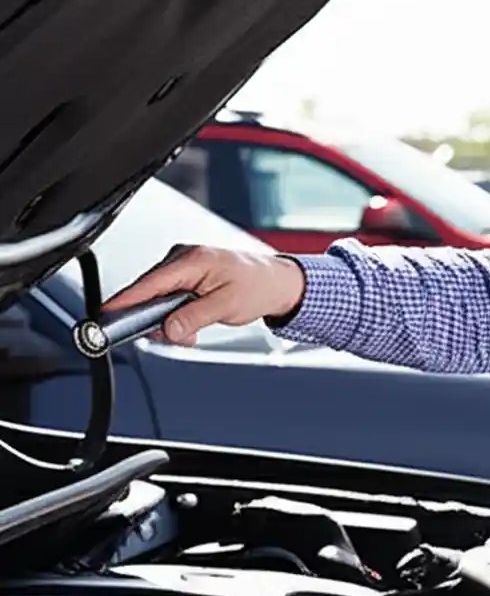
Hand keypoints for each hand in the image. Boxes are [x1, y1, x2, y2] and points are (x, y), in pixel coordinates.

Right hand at [100, 245, 305, 346]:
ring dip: (171, 319)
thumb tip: (169, 328)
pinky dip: (176, 313)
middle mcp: (183, 258)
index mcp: (192, 260)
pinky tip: (193, 321)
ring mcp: (183, 266)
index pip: (148, 282)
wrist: (277, 281)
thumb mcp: (226, 306)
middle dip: (158, 319)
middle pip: (149, 292)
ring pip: (158, 298)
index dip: (124, 300)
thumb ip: (194, 317)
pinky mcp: (186, 275)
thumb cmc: (258, 286)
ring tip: (194, 329)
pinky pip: (168, 296)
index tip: (105, 315)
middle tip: (179, 336)